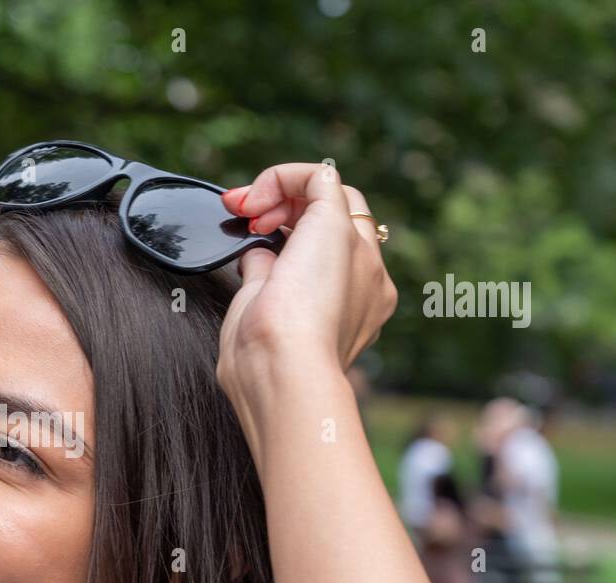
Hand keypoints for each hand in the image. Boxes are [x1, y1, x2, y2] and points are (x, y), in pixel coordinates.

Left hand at [215, 163, 397, 445]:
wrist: (283, 374)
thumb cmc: (265, 367)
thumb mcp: (265, 321)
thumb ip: (268, 284)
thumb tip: (258, 255)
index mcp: (357, 311)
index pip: (337, 256)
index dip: (293, 239)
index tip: (252, 242)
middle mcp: (370, 281)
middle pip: (342, 220)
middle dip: (289, 211)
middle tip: (247, 220)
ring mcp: (361, 254)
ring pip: (334, 196)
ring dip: (284, 194)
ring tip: (246, 211)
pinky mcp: (338, 227)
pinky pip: (320, 176)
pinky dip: (282, 176)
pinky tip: (252, 197)